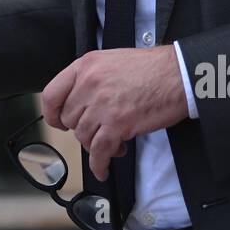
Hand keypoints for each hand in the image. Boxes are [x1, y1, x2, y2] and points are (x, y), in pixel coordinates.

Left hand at [41, 46, 189, 181]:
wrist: (178, 74)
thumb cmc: (152, 68)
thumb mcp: (111, 61)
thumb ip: (91, 79)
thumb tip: (80, 103)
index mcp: (85, 65)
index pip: (51, 94)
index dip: (52, 114)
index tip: (58, 123)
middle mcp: (89, 83)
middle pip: (69, 119)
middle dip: (82, 129)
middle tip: (98, 131)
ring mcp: (102, 104)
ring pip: (83, 136)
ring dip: (95, 145)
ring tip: (112, 144)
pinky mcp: (117, 124)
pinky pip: (99, 151)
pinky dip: (99, 164)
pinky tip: (103, 168)